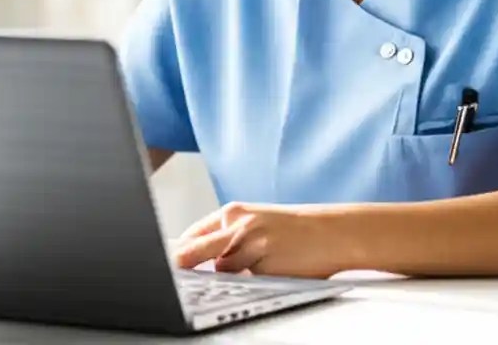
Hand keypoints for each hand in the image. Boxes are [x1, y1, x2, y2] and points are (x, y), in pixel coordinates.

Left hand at [172, 202, 349, 277]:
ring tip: (259, 265)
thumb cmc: (295, 230)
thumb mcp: (258, 223)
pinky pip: (246, 283)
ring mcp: (252, 246)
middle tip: (170, 272)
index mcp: (234, 213)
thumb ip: (228, 237)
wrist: (333, 231)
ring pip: (223, 272)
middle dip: (184, 265)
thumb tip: (195, 258)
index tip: (164, 262)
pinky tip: (272, 270)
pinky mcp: (266, 267)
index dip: (179, 251)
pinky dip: (251, 283)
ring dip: (231, 277)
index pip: (194, 234)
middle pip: (197, 252)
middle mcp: (240, 226)